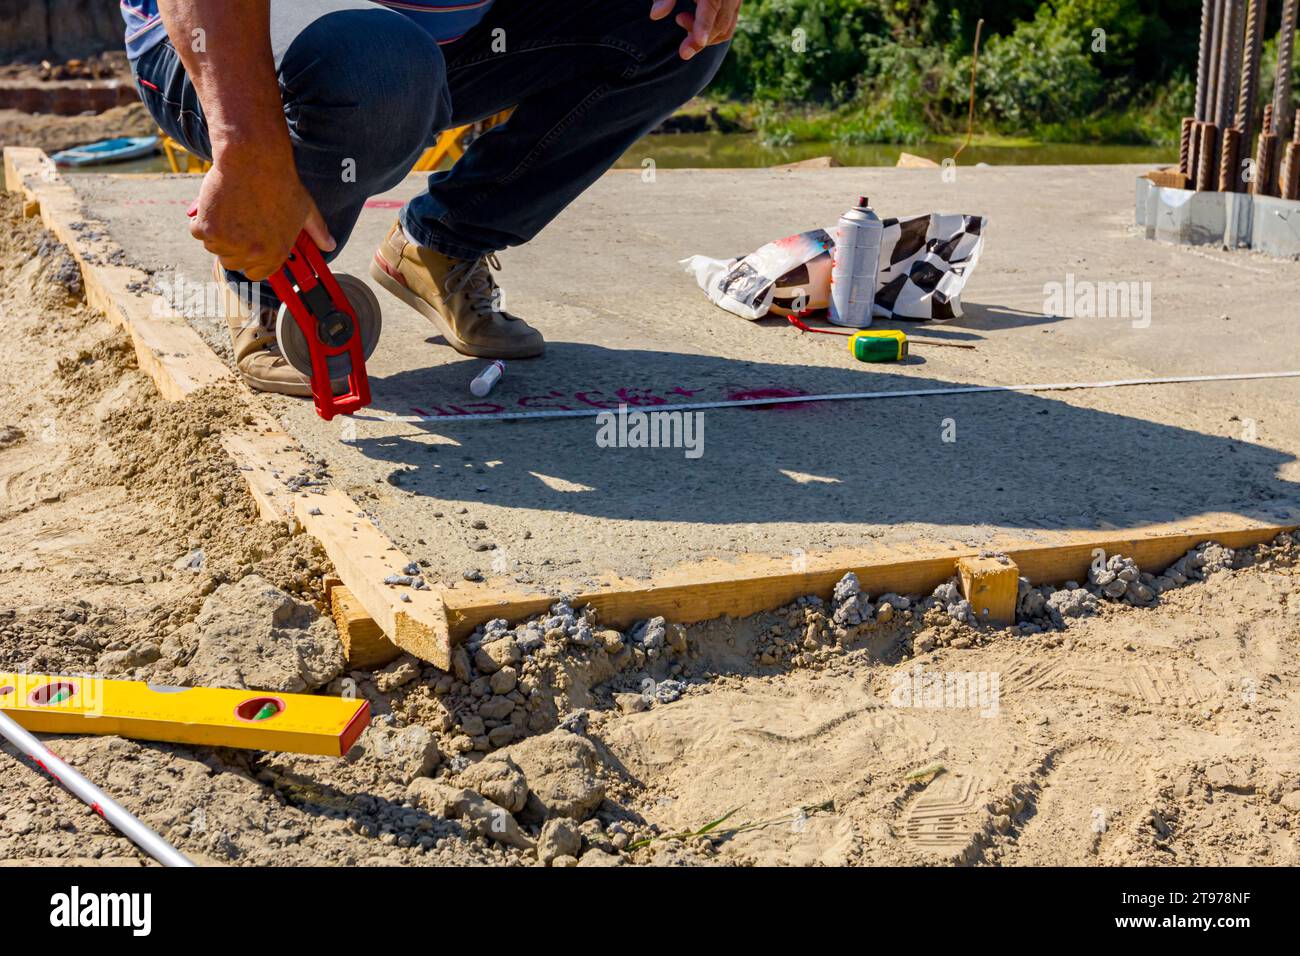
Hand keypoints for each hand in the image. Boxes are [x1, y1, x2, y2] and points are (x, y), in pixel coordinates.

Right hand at [190, 145, 334, 280]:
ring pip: (214, 246)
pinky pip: (197, 232)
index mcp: (275, 253)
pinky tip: (217, 203)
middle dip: (233, 245)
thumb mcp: (306, 209)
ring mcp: (228, 243)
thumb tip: (330, 245)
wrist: (254, 158)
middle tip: (238, 221)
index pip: (257, 273)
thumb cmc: (281, 182)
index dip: (251, 259)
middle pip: (232, 262)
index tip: (248, 244)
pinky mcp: (207, 229)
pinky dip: (201, 219)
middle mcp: (252, 253)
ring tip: (230, 208)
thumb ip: (317, 232)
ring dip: (216, 231)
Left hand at [650, 0, 740, 60]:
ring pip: (725, 27)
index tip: (700, 41)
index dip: (705, 23)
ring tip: (680, 18)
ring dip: (704, 36)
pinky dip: (711, 32)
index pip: (712, 4)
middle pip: (720, 21)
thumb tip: (655, 15)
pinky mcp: (735, 3)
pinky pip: (728, 25)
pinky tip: (692, 22)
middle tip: (679, 35)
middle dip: (699, 38)